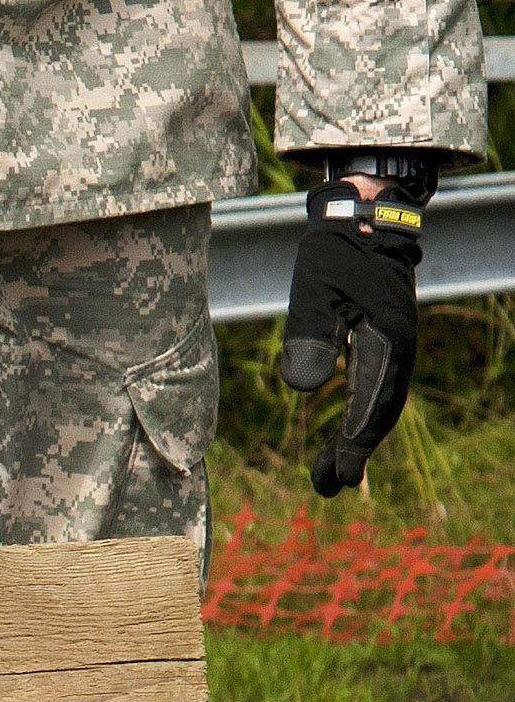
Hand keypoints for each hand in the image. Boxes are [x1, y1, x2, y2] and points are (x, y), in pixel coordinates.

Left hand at [279, 177, 422, 495]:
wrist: (364, 214)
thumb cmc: (337, 250)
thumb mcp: (314, 289)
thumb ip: (309, 336)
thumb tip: (302, 389)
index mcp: (388, 341)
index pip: (372, 406)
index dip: (354, 446)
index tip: (336, 478)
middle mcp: (399, 348)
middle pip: (382, 412)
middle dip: (356, 451)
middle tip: (328, 487)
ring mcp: (395, 343)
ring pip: (383, 401)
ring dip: (361, 437)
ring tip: (333, 472)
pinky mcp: (386, 337)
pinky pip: (380, 385)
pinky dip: (365, 412)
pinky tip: (346, 431)